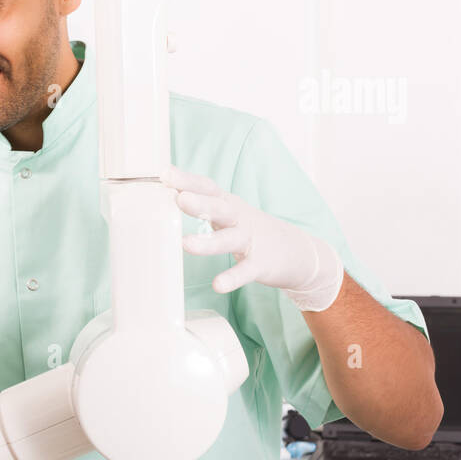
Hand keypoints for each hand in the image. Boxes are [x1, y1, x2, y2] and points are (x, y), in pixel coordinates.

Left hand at [161, 164, 342, 311]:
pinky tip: (218, 285)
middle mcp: (238, 218)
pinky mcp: (260, 264)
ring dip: (208, 242)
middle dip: (200, 203)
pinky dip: (232, 278)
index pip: (208, 187)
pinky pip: (244, 271)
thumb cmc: (249, 228)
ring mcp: (250, 241)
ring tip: (186, 244)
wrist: (295, 251)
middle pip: (220, 208)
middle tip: (180, 199)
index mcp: (227, 204)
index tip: (165, 174)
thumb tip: (167, 177)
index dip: (188, 180)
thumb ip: (200, 197)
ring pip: (229, 239)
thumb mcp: (227, 209)